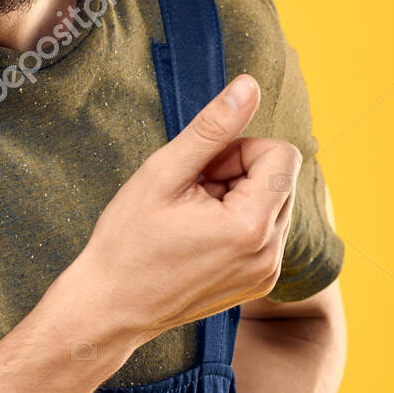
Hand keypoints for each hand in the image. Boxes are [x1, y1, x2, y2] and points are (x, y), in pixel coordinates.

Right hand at [60, 73, 302, 348]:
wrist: (110, 307)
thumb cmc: (127, 241)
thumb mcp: (164, 173)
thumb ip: (212, 127)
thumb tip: (250, 85)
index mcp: (251, 226)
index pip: (283, 155)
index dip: (241, 150)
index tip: (203, 170)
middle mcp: (270, 254)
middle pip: (281, 179)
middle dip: (241, 173)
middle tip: (193, 193)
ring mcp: (267, 274)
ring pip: (275, 204)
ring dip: (239, 198)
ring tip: (194, 218)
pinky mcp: (259, 284)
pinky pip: (267, 233)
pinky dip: (239, 224)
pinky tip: (200, 237)